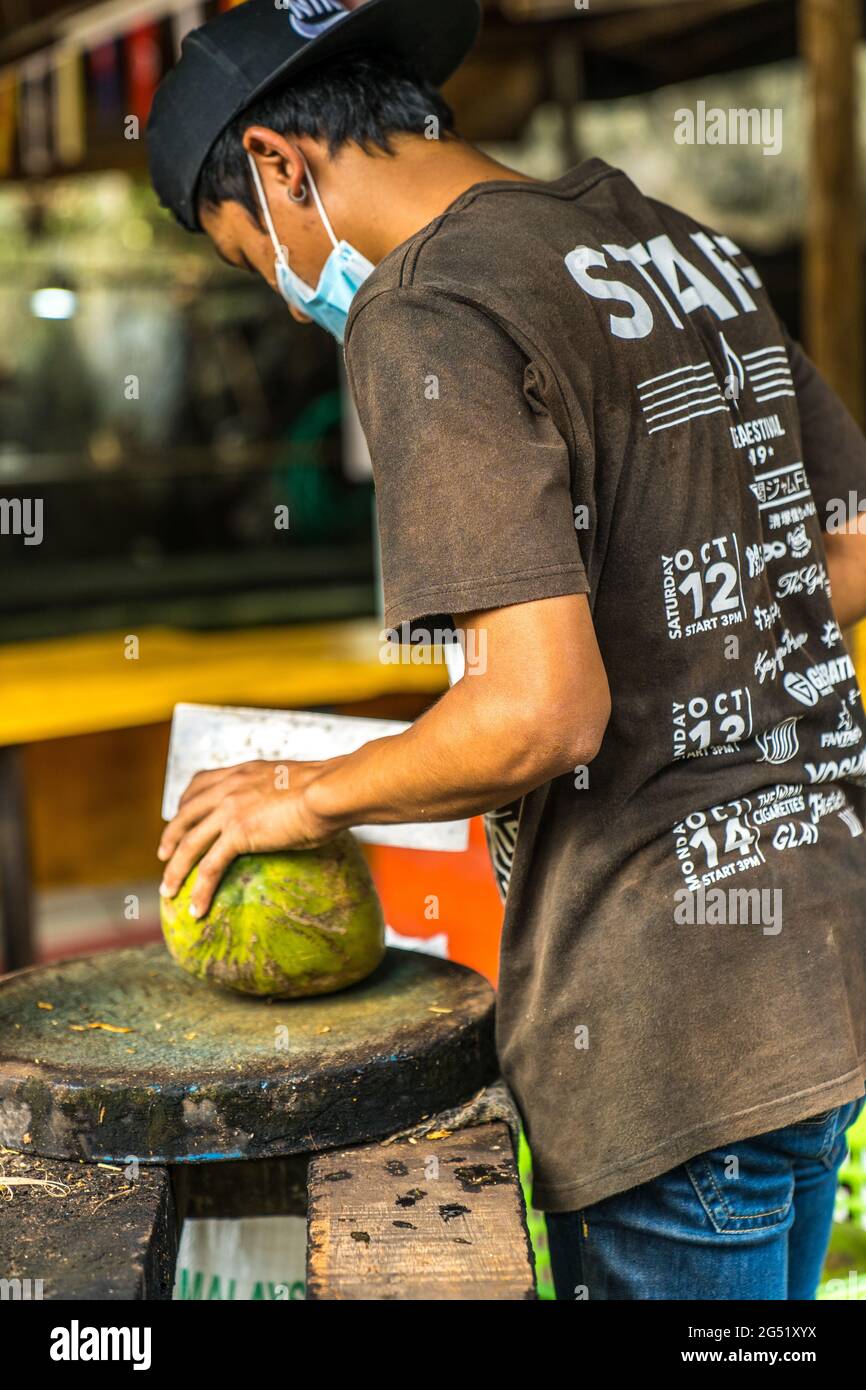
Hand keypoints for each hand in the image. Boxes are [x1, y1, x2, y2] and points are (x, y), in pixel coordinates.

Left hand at [157, 759, 333, 918]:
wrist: (330, 791)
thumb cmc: (327, 788)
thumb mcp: (294, 781)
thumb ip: (281, 792)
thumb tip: (295, 807)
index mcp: (241, 772)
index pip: (200, 782)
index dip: (185, 802)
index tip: (181, 815)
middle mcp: (229, 787)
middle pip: (185, 814)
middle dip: (171, 838)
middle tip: (164, 855)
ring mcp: (230, 810)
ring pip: (189, 844)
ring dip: (175, 870)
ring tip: (168, 891)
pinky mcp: (238, 834)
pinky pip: (210, 866)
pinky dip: (200, 889)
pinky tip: (197, 908)